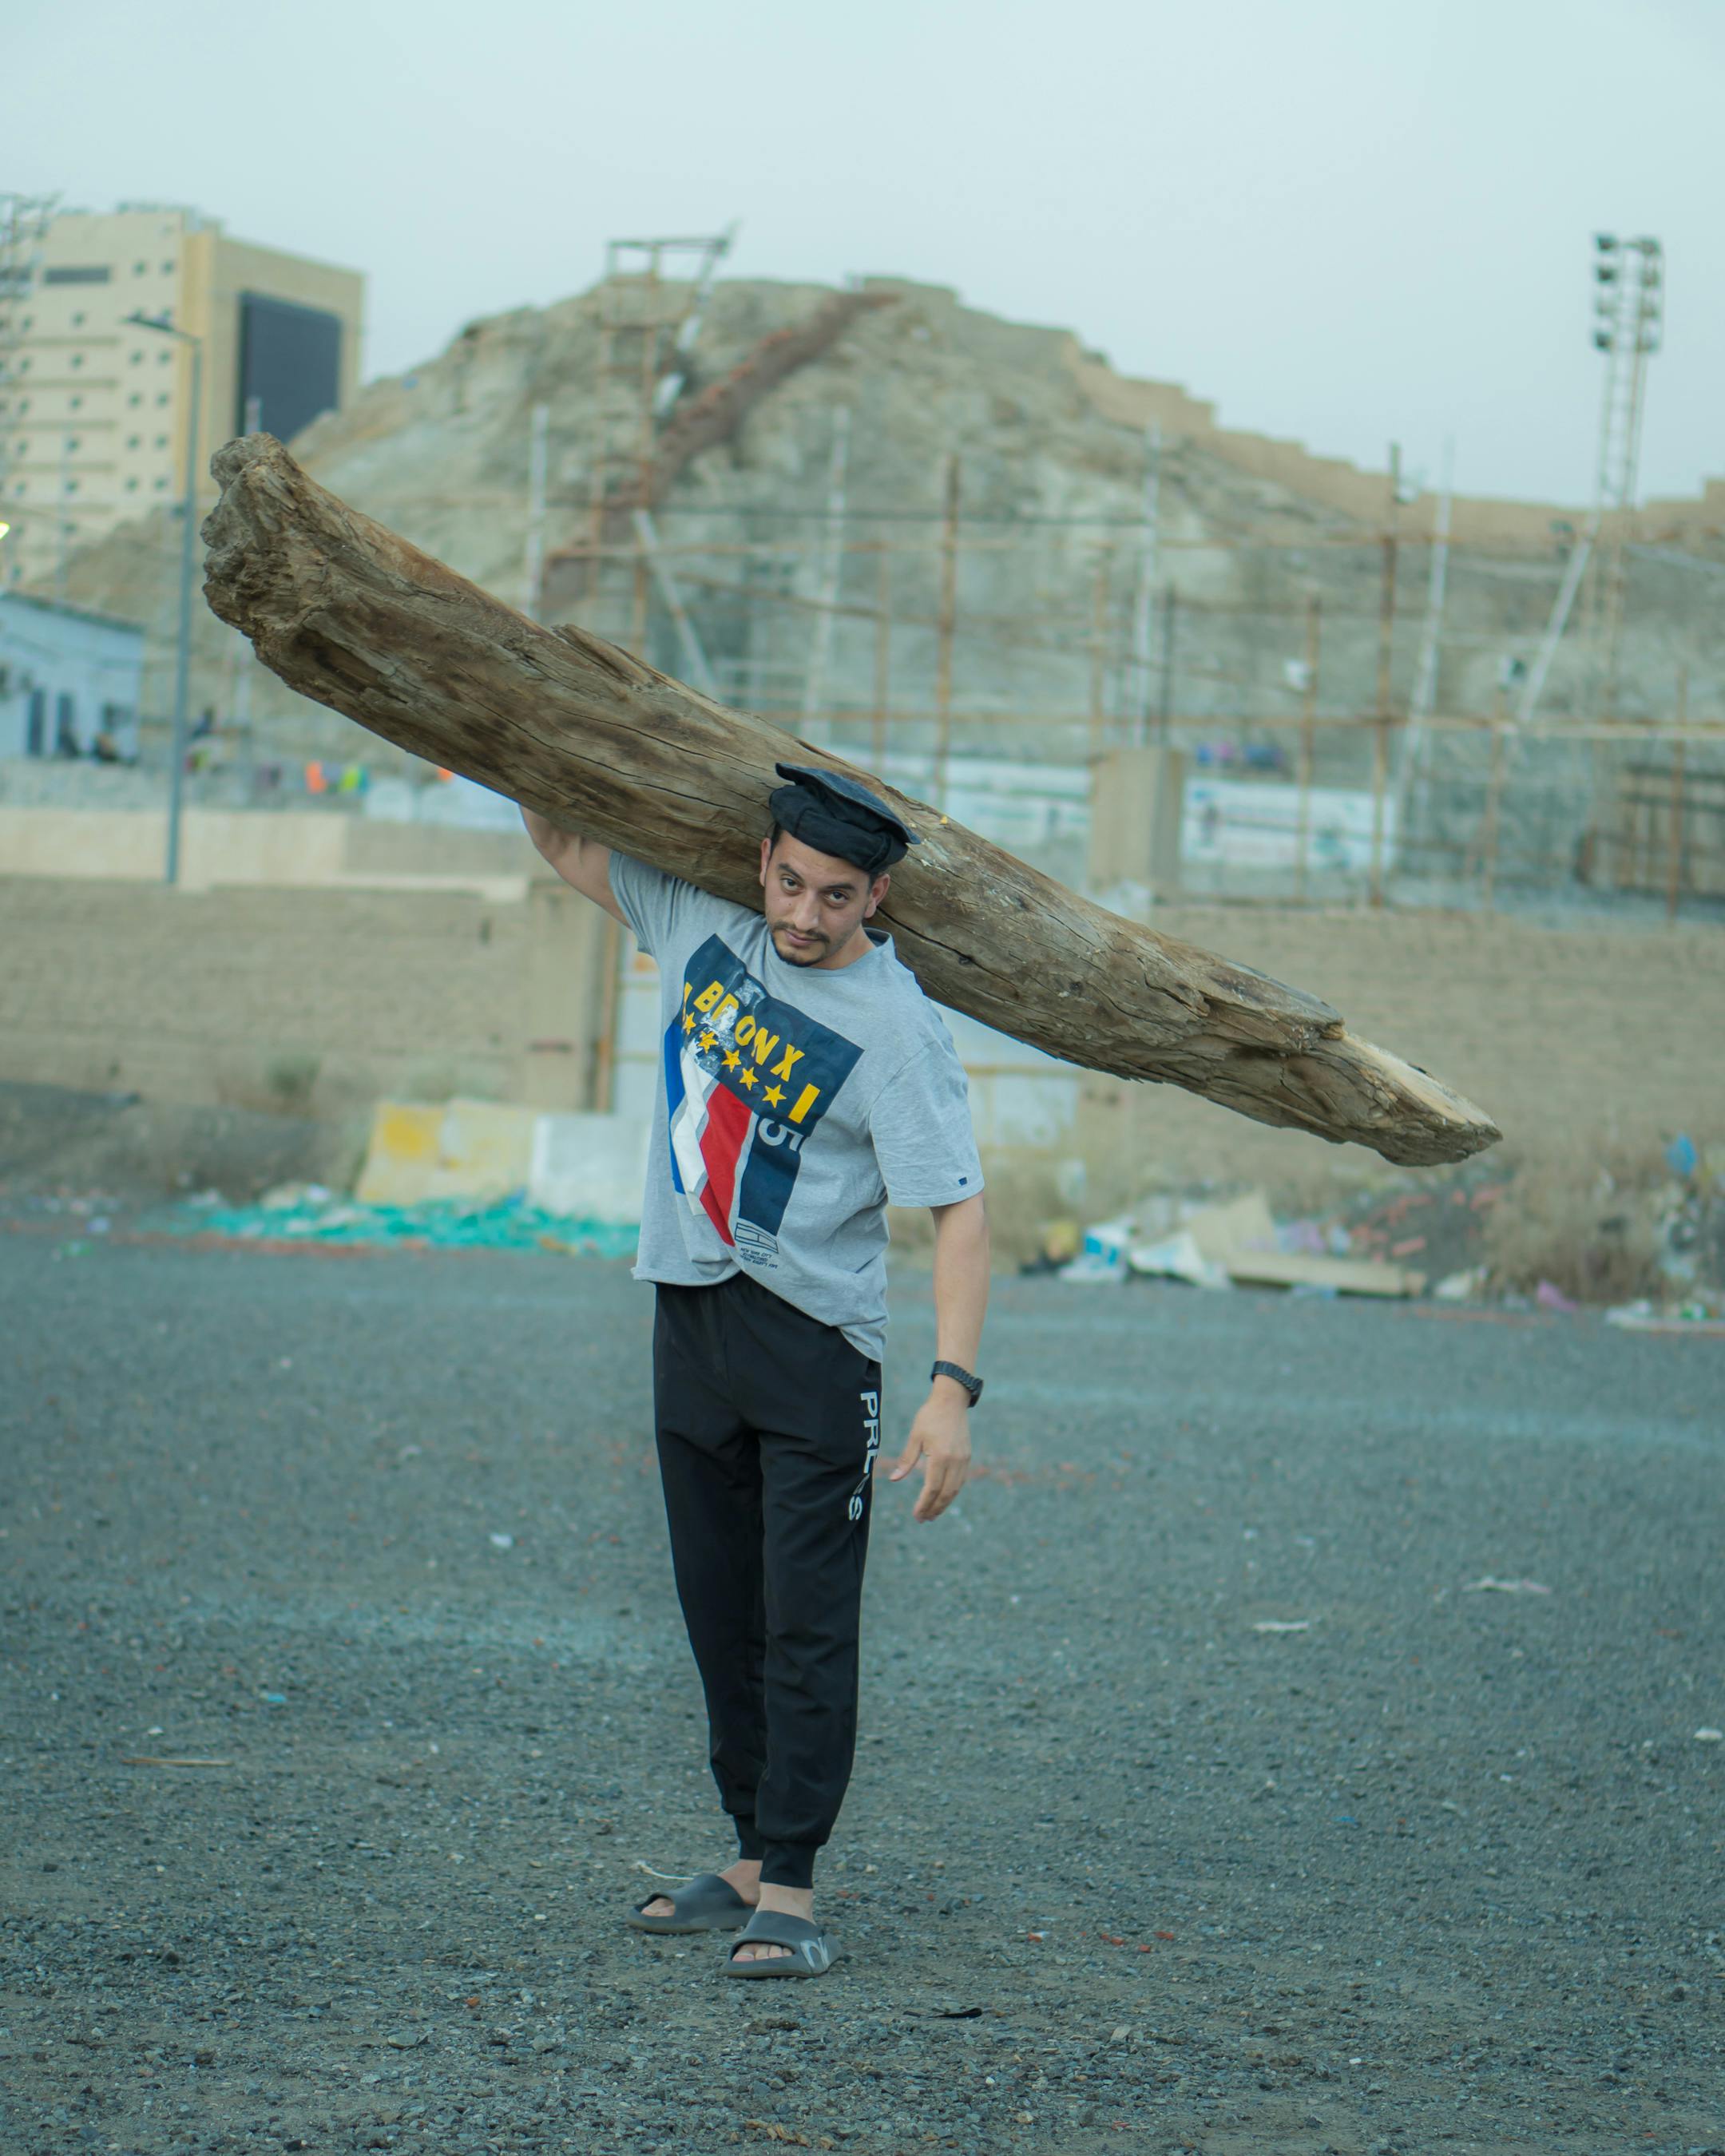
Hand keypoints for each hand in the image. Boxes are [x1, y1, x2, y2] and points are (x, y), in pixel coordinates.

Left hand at [888, 1386, 971, 1522]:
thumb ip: (906, 1459)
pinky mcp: (967, 1457)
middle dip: (934, 1509)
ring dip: (944, 1504)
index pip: (932, 1488)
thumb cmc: (929, 1416)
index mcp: (941, 1456)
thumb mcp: (915, 1436)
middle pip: (946, 1493)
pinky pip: (960, 1481)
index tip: (916, 1515)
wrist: (952, 1400)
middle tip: (923, 1520)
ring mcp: (963, 1460)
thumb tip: (894, 1479)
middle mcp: (955, 1461)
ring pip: (955, 1489)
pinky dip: (951, 1492)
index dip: (924, 1504)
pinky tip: (943, 1497)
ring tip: (933, 1514)